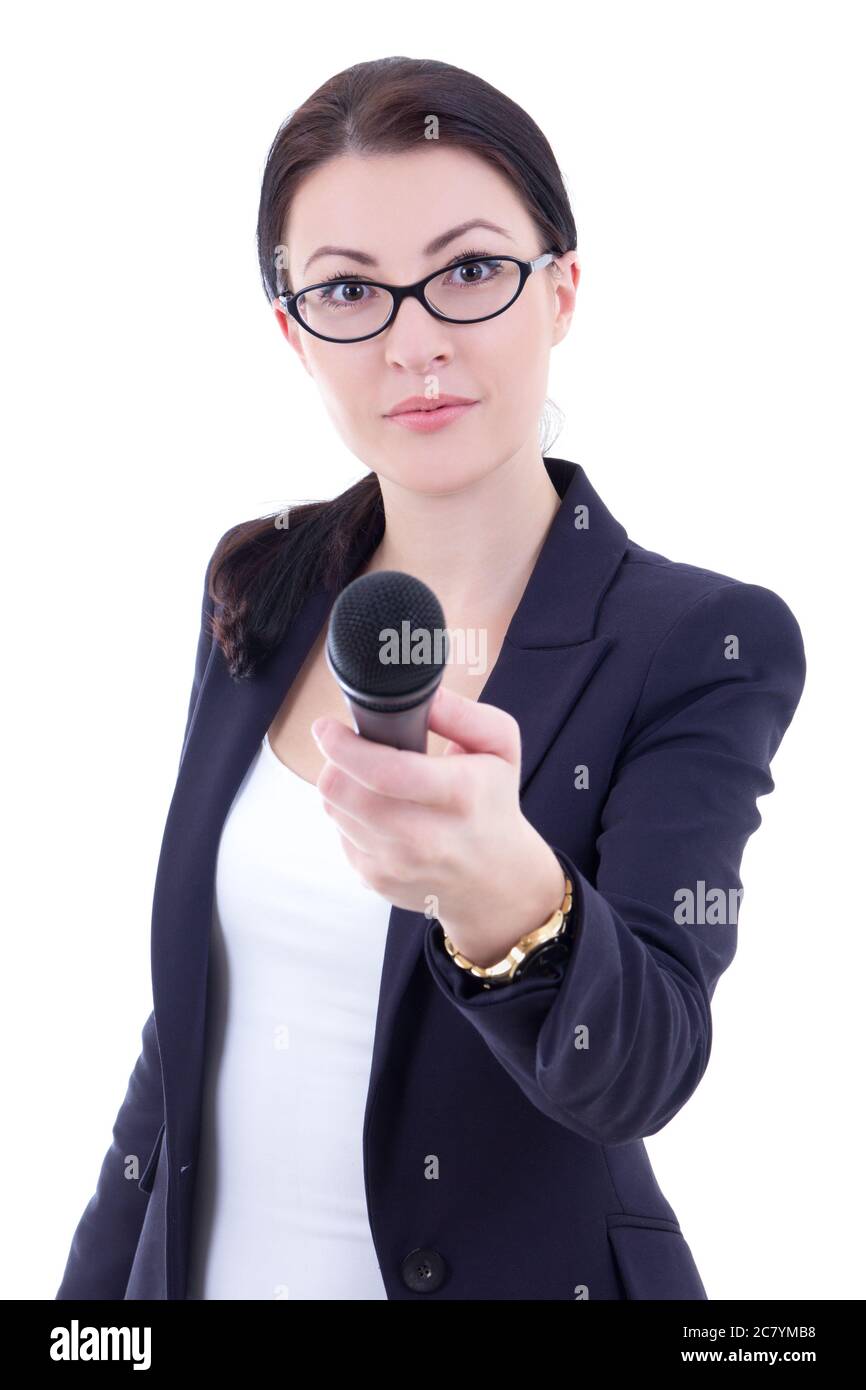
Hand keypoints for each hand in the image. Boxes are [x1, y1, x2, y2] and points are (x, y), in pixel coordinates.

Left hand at [310, 684, 566, 966]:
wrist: (497, 879)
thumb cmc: (493, 801)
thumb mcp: (499, 745)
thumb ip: (460, 713)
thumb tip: (419, 697)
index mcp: (458, 795)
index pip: (384, 772)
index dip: (343, 746)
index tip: (326, 726)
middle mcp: (425, 837)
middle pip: (343, 792)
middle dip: (335, 761)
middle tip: (350, 748)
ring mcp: (397, 864)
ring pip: (334, 811)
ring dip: (342, 786)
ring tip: (371, 780)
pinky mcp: (376, 880)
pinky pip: (339, 834)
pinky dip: (350, 816)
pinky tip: (380, 813)